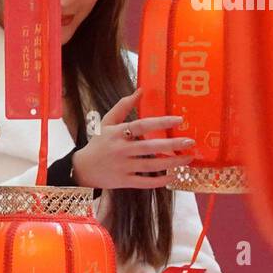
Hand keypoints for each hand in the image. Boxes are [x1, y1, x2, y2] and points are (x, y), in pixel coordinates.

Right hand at [70, 88, 194, 190]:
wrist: (82, 169)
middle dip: (172, 144)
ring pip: (151, 165)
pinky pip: (145, 182)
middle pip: (150, 147)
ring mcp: (123, 167)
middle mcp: (121, 150)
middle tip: (190, 142)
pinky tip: (173, 176)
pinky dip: (160, 181)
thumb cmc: (98, 142)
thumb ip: (123, 106)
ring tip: (188, 158)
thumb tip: (140, 90)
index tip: (179, 120)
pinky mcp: (124, 182)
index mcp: (118, 133)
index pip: (142, 125)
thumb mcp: (107, 122)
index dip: (161, 122)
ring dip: (172, 163)